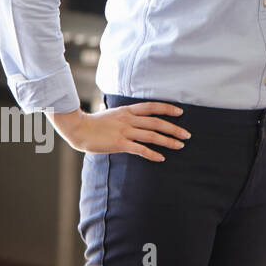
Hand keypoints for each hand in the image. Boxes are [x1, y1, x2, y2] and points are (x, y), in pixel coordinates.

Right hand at [50, 102, 188, 161]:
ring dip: (168, 141)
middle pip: (157, 122)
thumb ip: (124, 114)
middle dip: (174, 128)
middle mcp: (129, 119)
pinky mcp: (119, 143)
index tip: (181, 112)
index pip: (153, 107)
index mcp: (128, 110)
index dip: (168, 108)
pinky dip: (152, 154)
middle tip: (187, 134)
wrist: (77, 129)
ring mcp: (124, 131)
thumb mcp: (112, 113)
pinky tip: (161, 158)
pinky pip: (140, 149)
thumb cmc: (93, 123)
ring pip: (152, 136)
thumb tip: (132, 115)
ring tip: (180, 145)